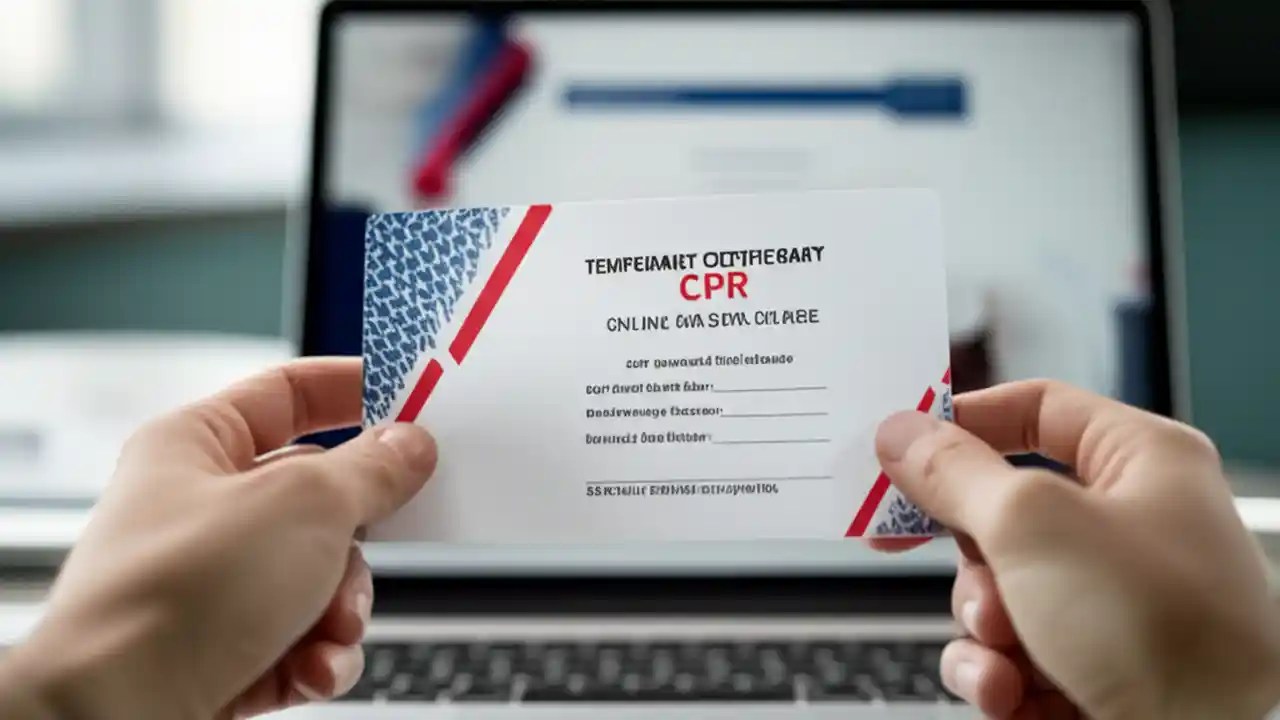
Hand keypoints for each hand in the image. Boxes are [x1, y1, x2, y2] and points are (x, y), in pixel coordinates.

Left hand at [0, 358, 436, 719]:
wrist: (112, 717)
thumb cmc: (176, 594)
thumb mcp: (305, 505)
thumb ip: (371, 469)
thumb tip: (408, 446)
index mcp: (196, 447)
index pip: (286, 394)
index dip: (349, 390)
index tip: (408, 399)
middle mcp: (199, 511)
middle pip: (318, 497)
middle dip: (359, 534)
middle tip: (389, 529)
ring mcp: (210, 585)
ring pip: (320, 577)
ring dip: (343, 607)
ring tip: (331, 629)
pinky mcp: (222, 650)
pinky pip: (302, 639)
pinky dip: (320, 656)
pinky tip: (312, 667)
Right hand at [876, 380, 1279, 718]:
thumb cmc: (1165, 630)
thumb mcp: (1033, 527)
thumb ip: (954, 472)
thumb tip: (902, 434)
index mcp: (1142, 462)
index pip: (1035, 410)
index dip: (964, 425)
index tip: (900, 452)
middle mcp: (1131, 527)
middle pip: (1001, 511)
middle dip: (971, 558)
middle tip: (954, 569)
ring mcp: (1113, 603)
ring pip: (997, 591)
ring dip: (983, 627)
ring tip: (1005, 651)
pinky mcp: (1093, 667)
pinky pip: (1010, 653)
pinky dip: (996, 674)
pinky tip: (1010, 693)